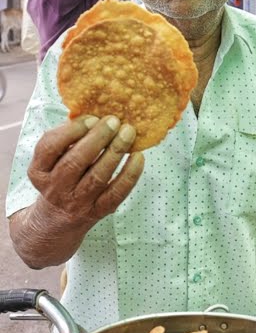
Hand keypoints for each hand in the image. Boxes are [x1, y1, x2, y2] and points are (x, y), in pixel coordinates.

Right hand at [28, 116, 143, 227]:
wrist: (60, 217)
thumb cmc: (61, 176)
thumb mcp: (53, 160)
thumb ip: (67, 139)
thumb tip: (95, 115)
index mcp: (39, 170)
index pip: (49, 148)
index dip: (71, 131)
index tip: (92, 118)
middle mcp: (55, 188)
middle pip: (75, 162)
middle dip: (97, 139)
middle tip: (115, 121)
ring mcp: (76, 202)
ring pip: (97, 177)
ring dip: (115, 152)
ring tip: (128, 133)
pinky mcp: (98, 211)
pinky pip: (117, 193)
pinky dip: (130, 174)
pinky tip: (138, 157)